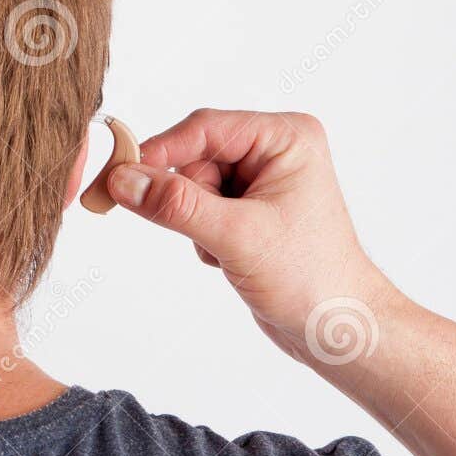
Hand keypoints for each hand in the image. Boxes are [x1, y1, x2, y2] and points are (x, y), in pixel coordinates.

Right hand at [107, 109, 398, 361]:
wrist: (336, 327)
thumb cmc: (311, 278)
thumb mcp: (237, 236)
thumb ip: (176, 205)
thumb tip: (124, 180)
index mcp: (286, 137)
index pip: (205, 128)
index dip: (160, 152)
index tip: (120, 177)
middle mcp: (274, 150)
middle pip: (194, 156)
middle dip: (189, 199)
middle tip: (207, 234)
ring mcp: (261, 180)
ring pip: (191, 185)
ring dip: (195, 222)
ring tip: (229, 249)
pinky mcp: (248, 209)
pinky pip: (198, 208)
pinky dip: (202, 235)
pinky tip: (230, 255)